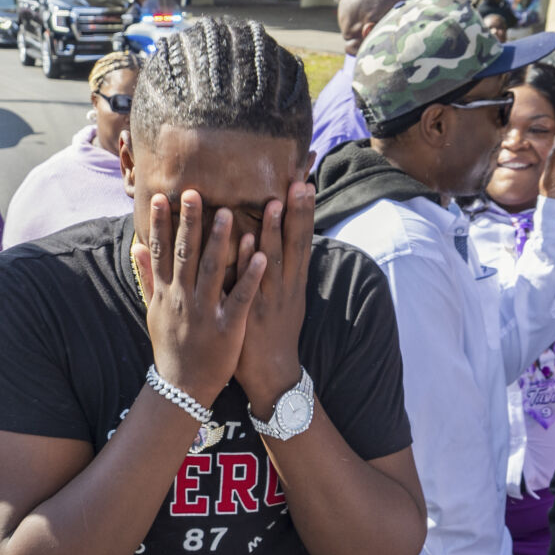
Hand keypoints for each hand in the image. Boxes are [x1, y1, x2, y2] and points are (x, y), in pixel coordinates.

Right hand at [135, 191, 263, 404]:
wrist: (182, 386)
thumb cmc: (170, 346)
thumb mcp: (153, 311)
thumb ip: (147, 277)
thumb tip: (136, 247)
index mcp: (167, 293)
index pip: (161, 252)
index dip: (160, 224)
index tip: (161, 197)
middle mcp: (183, 299)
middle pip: (185, 254)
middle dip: (189, 222)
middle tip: (194, 192)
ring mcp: (205, 312)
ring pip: (212, 271)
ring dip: (219, 241)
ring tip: (228, 213)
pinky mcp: (228, 327)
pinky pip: (239, 297)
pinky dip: (249, 276)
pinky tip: (260, 254)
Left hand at [234, 182, 314, 412]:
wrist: (271, 373)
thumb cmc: (272, 334)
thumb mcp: (283, 299)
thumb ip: (281, 270)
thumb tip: (274, 241)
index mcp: (294, 280)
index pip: (302, 238)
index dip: (306, 211)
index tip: (306, 182)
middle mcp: (287, 286)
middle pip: (296, 243)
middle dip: (299, 212)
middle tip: (300, 181)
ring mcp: (271, 299)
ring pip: (276, 259)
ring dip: (276, 230)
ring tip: (276, 201)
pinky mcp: (254, 312)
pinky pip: (252, 283)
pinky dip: (251, 262)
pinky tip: (248, 240)